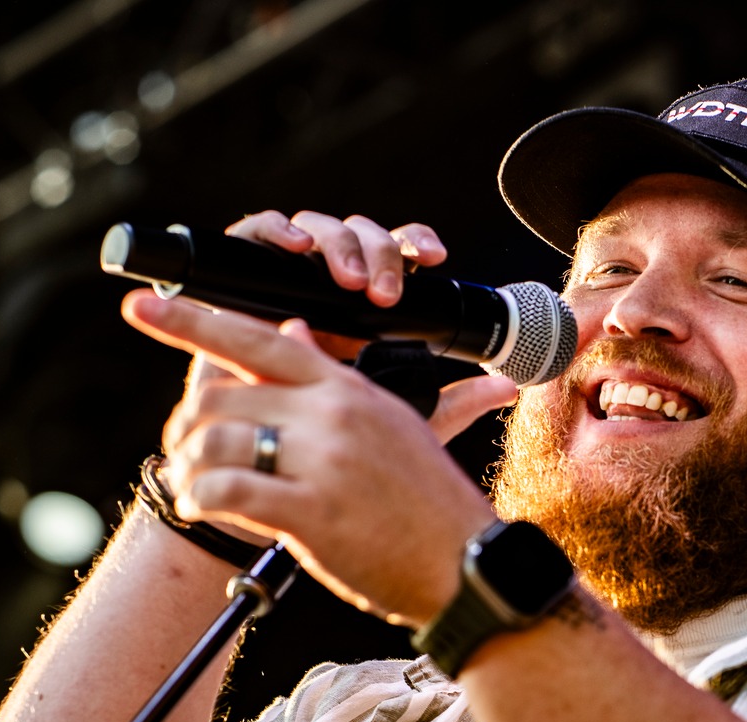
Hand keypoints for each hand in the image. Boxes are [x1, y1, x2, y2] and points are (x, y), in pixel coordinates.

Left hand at [135, 291, 495, 625]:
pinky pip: (226, 490)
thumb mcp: (394, 424)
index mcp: (347, 388)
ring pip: (214, 442)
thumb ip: (336, 380)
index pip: (258, 337)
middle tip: (184, 458)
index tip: (140, 306)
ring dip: (189, 471)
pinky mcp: (311, 512)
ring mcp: (322, 461)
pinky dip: (201, 500)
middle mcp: (332, 415)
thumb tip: (292, 332)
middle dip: (187, 431)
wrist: (465, 566)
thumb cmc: (429, 505)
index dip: (192, 320)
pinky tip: (206, 509)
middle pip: (220, 397)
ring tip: (195, 492)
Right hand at [214, 210, 516, 438]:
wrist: (261, 465)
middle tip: (386, 293)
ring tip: (350, 281)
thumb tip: (509, 387)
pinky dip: (274, 231)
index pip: (396, 255)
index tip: (437, 260)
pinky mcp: (237, 283)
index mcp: (367, 305)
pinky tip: (296, 246)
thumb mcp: (400, 418)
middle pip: (358, 237)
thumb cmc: (329, 442)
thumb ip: (454, 402)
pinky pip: (253, 236)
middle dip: (379, 254)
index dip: (415, 244)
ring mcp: (284, 280)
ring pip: (315, 229)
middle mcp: (327, 285)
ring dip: (337, 245)